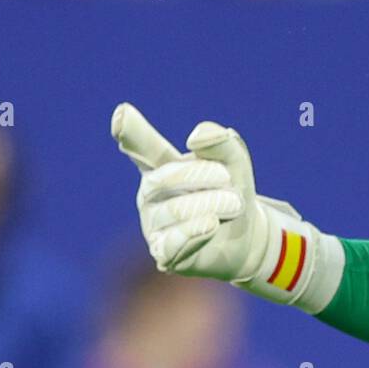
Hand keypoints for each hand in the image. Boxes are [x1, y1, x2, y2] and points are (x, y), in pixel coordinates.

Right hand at [111, 102, 267, 283]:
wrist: (247, 236)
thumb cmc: (232, 191)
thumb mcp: (235, 162)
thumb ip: (221, 142)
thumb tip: (194, 138)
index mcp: (161, 166)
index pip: (142, 148)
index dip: (132, 132)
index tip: (121, 114)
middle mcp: (150, 194)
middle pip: (162, 178)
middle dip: (201, 176)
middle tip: (230, 180)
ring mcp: (153, 225)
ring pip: (175, 210)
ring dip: (213, 204)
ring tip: (234, 206)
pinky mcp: (163, 253)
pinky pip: (173, 242)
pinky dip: (196, 230)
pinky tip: (212, 225)